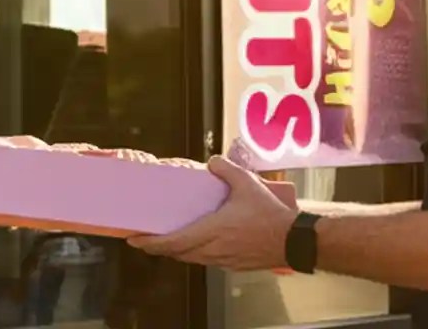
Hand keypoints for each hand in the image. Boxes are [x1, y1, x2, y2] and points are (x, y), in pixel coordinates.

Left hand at [128, 156, 298, 270]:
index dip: (151, 243)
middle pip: (178, 254)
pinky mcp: (233, 265)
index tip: (135, 240)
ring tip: (168, 241)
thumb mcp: (247, 183)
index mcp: (212, 231)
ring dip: (177, 251)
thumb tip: (212, 162)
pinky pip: (207, 261)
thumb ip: (226, 169)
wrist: (292, 240)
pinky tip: (197, 244)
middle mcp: (213, 249)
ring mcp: (223, 260)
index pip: (174, 242)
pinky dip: (195, 254)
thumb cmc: (270, 213)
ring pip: (192, 259)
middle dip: (159, 248)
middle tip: (145, 239)